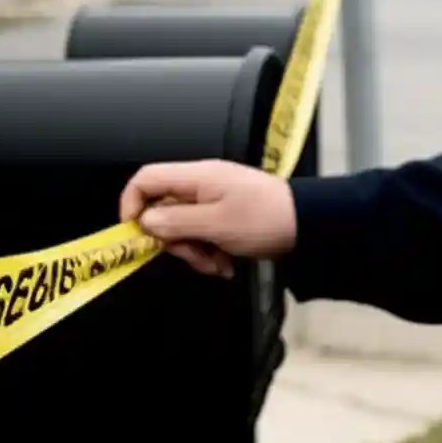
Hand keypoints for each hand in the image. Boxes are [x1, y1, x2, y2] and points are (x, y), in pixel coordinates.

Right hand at [119, 160, 296, 278]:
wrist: (310, 224)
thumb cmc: (266, 219)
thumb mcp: (215, 225)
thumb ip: (175, 222)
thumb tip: (145, 222)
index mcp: (197, 177)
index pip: (145, 179)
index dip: (132, 205)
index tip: (138, 234)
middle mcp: (203, 184)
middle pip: (163, 209)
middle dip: (173, 240)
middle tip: (193, 256)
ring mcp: (216, 200)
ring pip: (183, 227)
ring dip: (194, 251)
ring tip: (217, 265)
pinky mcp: (227, 216)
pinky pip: (204, 234)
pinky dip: (210, 251)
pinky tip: (226, 264)